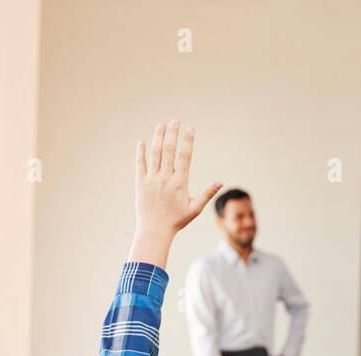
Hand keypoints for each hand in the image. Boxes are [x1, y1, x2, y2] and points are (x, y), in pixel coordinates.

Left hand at [127, 119, 221, 268]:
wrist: (154, 230)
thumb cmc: (176, 221)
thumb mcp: (194, 208)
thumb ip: (207, 193)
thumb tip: (220, 182)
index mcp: (180, 182)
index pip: (185, 156)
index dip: (188, 141)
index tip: (190, 128)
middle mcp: (165, 178)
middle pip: (168, 150)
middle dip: (172, 133)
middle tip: (175, 120)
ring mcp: (152, 179)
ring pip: (154, 153)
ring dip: (157, 137)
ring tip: (161, 125)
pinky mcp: (140, 183)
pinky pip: (140, 164)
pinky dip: (141, 152)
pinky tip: (142, 142)